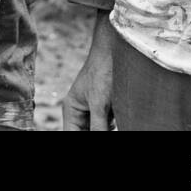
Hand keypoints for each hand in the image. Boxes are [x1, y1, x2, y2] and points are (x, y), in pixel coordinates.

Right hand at [63, 11, 115, 129]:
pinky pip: (109, 126)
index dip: (78, 139)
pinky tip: (119, 119)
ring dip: (105, 129)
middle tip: (107, 125)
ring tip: (110, 118)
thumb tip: (97, 139)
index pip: (71, 134)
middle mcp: (82, 113)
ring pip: (98, 130)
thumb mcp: (99, 104)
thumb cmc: (103, 72)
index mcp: (72, 110)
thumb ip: (97, 127)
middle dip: (96, 132)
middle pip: (85, 132)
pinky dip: (112, 126)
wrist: (117, 51)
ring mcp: (96, 112)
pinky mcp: (109, 110)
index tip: (95, 133)